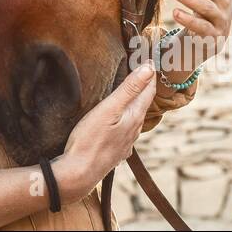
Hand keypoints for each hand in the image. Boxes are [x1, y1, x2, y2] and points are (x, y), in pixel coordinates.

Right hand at [52, 62, 155, 201]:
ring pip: (136, 119)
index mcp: (134, 117)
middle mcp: (134, 130)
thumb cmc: (91, 138)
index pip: (148, 90)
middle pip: (143, 104)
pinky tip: (121, 122)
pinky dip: (127, 120)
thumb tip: (149, 68)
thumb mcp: (109, 108)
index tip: (152, 58)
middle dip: (145, 87)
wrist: (79, 173)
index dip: (150, 74)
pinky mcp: (116, 152)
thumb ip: (129, 89)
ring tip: (132, 93)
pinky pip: (127, 132)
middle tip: (144, 70)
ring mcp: (126, 143)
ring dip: (136, 104)